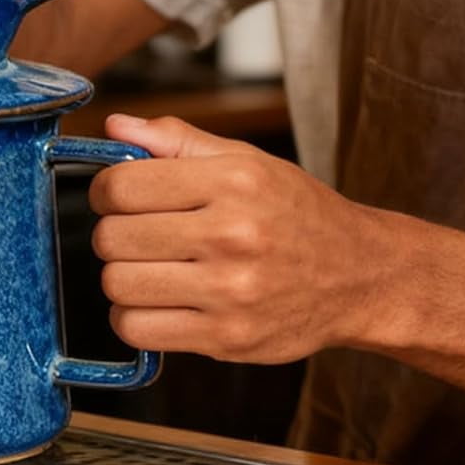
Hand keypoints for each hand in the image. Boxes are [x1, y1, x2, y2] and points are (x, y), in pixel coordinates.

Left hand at [89, 115, 403, 361]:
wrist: (361, 276)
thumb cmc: (297, 214)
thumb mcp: (246, 161)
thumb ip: (177, 140)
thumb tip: (116, 126)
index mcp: (233, 181)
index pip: (122, 186)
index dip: (104, 191)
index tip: (115, 197)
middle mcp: (233, 234)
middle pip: (113, 237)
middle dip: (113, 235)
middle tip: (137, 235)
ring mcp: (231, 291)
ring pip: (119, 285)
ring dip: (121, 278)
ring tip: (148, 269)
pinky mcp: (228, 338)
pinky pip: (138, 330)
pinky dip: (133, 318)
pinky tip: (157, 303)